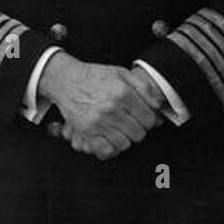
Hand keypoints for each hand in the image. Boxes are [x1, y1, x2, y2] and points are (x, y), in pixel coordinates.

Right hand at [40, 55, 159, 159]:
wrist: (67, 80)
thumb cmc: (93, 76)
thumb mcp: (121, 73)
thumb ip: (142, 88)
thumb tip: (157, 105)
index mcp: (123, 93)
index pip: (148, 119)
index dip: (149, 121)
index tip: (144, 119)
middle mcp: (112, 108)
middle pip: (138, 133)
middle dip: (138, 130)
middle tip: (132, 124)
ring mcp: (99, 121)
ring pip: (125, 144)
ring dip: (125, 139)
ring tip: (120, 130)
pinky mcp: (87, 131)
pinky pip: (106, 150)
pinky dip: (111, 148)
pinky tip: (110, 138)